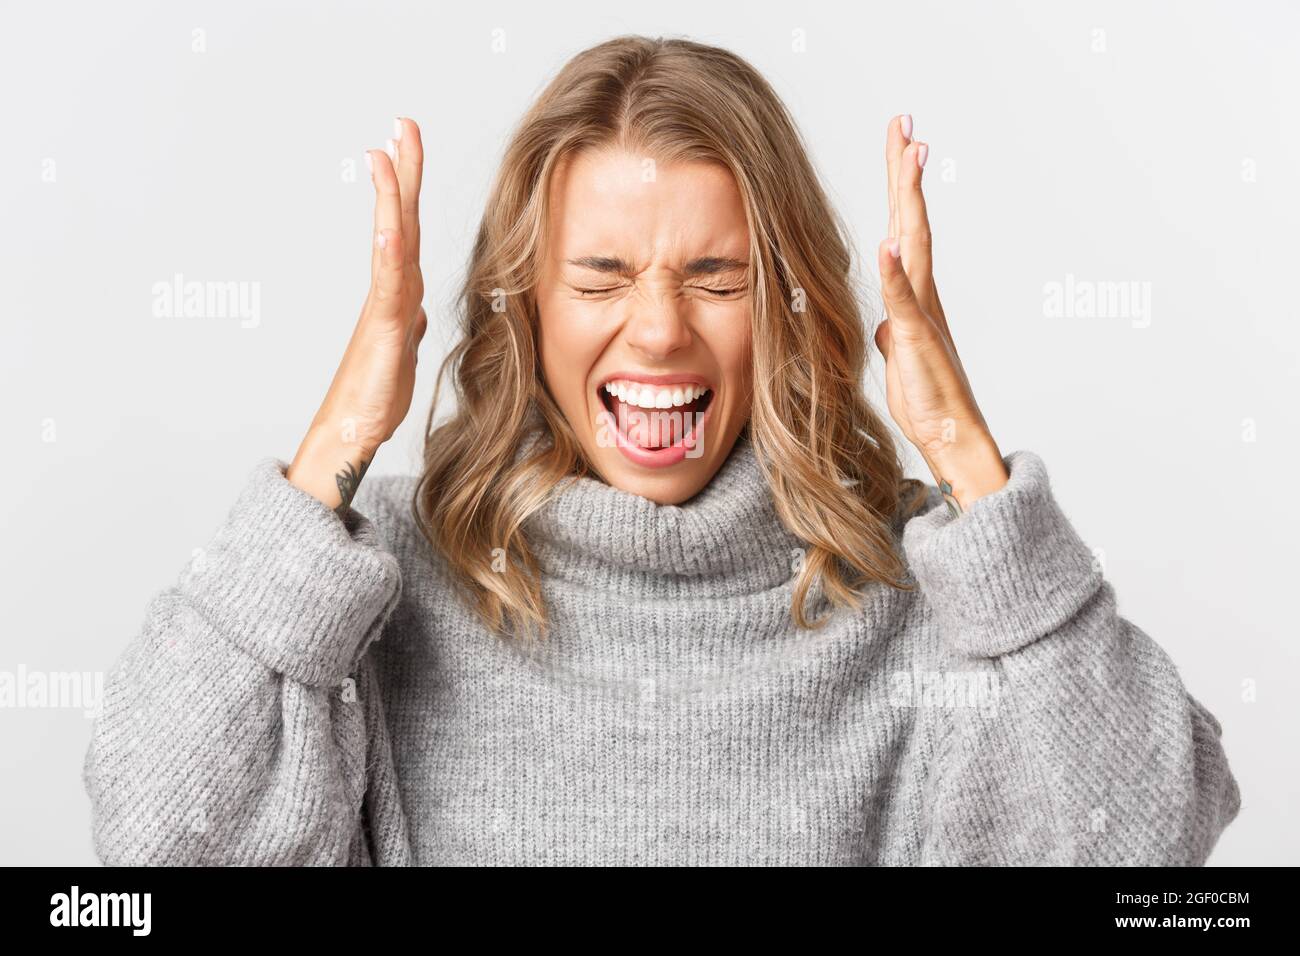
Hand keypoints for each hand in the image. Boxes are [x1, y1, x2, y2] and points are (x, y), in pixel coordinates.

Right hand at [287, 118, 427, 511]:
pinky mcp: (383, 332)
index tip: (405, 143)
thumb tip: (415, 307)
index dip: (409, 186)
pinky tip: (390, 230)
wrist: (352, 432)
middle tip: (403, 122)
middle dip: (403, 171)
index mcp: (399, 291)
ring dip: (392, 199)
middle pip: (401, 221)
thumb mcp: (403, 349)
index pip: (408, 228)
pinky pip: (387, 288)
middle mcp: (390, 291)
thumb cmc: (373, 393)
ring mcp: (384, 309)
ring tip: (387, 155)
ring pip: (392, 244)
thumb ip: (406, 322)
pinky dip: (389, 257)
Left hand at [875, 114, 1007, 511]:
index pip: (903, 227)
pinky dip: (897, 271)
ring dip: (908, 200)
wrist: (951, 434)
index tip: (900, 142)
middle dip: (905, 170)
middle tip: (904, 122)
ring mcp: (922, 313)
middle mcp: (921, 294)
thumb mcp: (899, 354)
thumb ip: (894, 327)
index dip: (899, 185)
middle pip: (911, 219)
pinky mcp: (918, 339)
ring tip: (907, 155)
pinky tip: (889, 243)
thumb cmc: (927, 398)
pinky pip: (905, 300)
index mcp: (912, 294)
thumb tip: (888, 318)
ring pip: (914, 245)